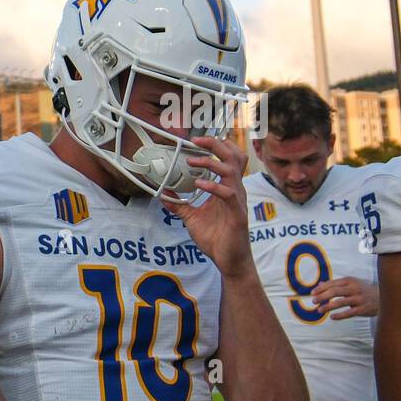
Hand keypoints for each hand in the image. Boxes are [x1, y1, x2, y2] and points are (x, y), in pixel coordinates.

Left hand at [173, 136, 253, 276]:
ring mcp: (237, 201)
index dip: (215, 146)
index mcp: (226, 188)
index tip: (195, 140)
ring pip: (232, 171)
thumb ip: (179, 205)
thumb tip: (163, 195)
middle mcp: (234, 190)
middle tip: (196, 140)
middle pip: (234, 157)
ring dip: (211, 162)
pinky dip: (214, 186)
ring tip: (193, 160)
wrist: (229, 260)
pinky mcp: (237, 214)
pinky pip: (229, 194)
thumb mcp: (192, 218)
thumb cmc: (217, 238)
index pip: (228, 159)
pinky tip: (200, 184)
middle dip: (216, 145)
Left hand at [310, 276, 378, 319]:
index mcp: (350, 281)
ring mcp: (359, 299)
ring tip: (319, 310)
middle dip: (322, 297)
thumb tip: (319, 284)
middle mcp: (354, 288)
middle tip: (313, 301)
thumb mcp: (351, 283)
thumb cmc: (363, 290)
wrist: (384, 297)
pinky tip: (332, 317)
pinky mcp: (363, 309)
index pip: (332, 283)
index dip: (321, 288)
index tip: (312, 293)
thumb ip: (335, 284)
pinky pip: (349, 313)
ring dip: (328, 307)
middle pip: (335, 292)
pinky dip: (339, 315)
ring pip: (340, 302)